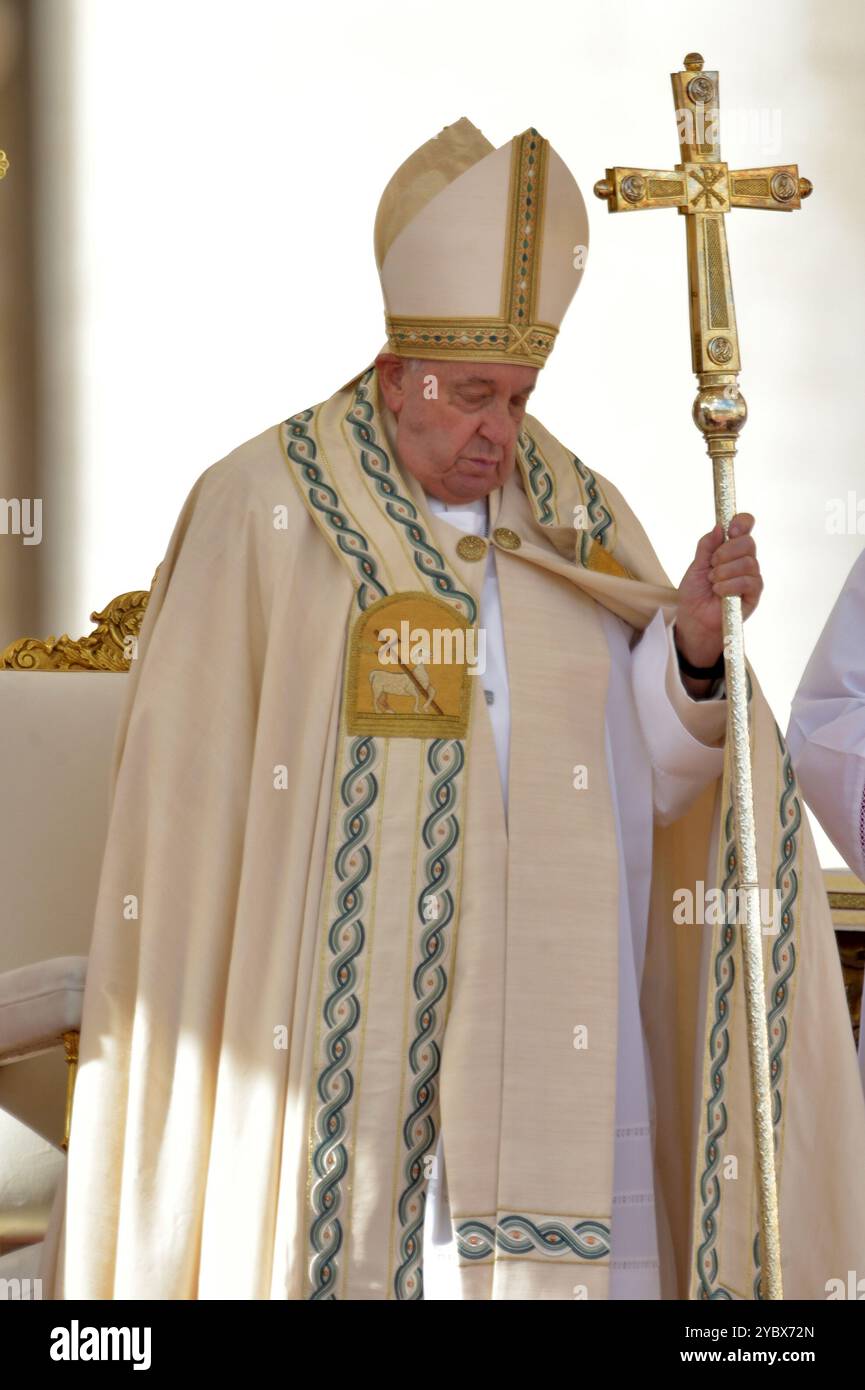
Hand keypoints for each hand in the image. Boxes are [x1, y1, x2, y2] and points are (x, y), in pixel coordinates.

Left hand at [674, 513, 763, 695]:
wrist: (694, 619)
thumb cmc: (696, 593)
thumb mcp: (696, 566)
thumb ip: (706, 546)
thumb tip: (718, 527)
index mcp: (731, 548)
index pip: (745, 525)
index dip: (742, 522)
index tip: (731, 529)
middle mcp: (744, 559)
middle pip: (748, 542)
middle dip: (726, 552)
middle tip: (712, 565)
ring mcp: (752, 576)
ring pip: (748, 562)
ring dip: (725, 572)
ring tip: (713, 582)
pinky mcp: (754, 594)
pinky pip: (749, 581)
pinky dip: (730, 585)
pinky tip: (719, 592)